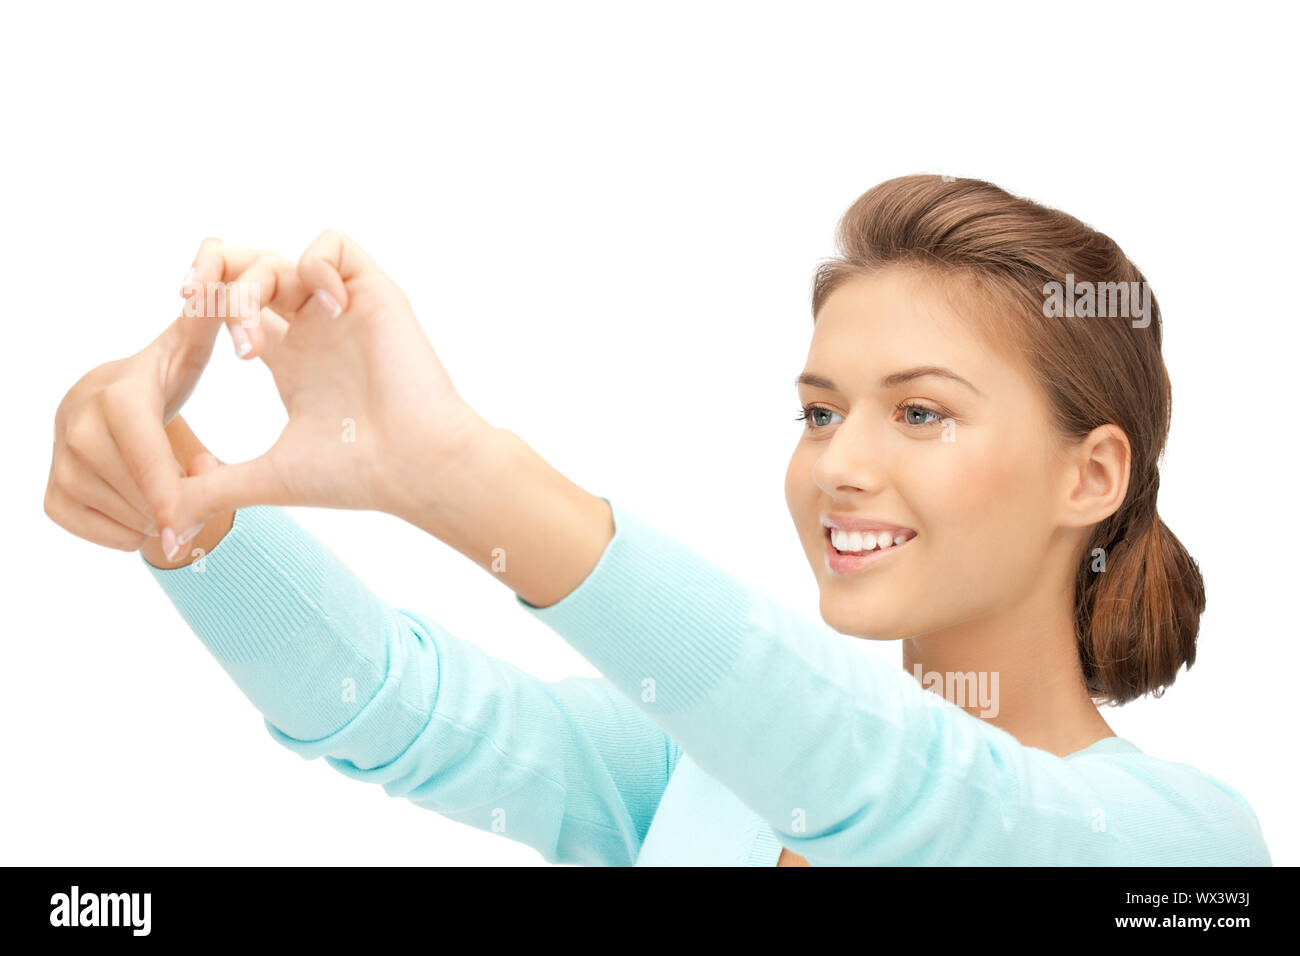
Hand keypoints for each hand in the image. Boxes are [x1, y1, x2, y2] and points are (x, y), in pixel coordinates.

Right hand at [45, 238, 260, 553]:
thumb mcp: (192, 347)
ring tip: (176, 496)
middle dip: (168, 500)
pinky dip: (121, 532)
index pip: (136, 437)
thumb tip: (215, 249)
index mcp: (116, 390)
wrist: (116, 404)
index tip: (191, 514)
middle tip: (199, 494)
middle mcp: (75, 419)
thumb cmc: (166, 375)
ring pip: (111, 508)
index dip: (163, 479)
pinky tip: (144, 512)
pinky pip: (87, 525)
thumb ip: (210, 311)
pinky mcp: (51, 490)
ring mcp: (57, 454)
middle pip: (126, 481)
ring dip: (151, 516)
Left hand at [169, 229, 492, 534]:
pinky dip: (315, 263)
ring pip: (280, 258)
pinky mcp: (373, 294)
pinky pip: (334, 245)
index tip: (183, 323)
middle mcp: (313, 329)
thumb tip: (167, 526)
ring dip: (249, 286)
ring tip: (251, 347)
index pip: (232, 308)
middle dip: (212, 273)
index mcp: (290, 360)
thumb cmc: (358, 476)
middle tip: (193, 299)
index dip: (200, 305)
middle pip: (249, 269)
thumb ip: (215, 493)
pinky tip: (322, 308)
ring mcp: (342, 309)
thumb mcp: (270, 479)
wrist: (418, 467)